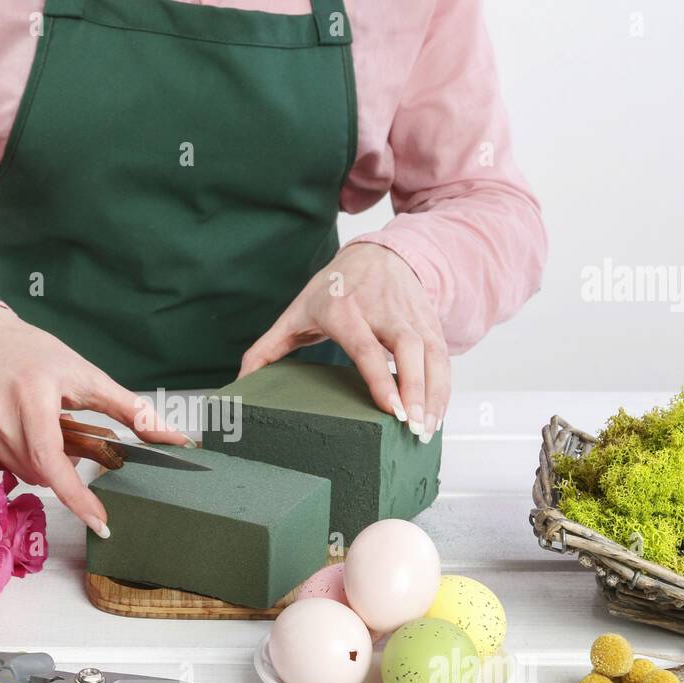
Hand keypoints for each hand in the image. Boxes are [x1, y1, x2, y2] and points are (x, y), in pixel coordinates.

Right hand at [0, 306, 190, 536]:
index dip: (77, 496)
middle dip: (62, 465)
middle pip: (42, 472)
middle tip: (64, 431)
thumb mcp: (86, 375)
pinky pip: (1, 470)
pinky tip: (14, 429)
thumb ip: (131, 410)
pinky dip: (17, 459)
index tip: (101, 522)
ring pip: (24, 475)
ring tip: (37, 425)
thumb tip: (174, 438)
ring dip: (40, 463)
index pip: (53, 459)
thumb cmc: (36, 354)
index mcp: (32, 394)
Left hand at [240, 243, 448, 440]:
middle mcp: (381, 309)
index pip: (366, 346)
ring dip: (434, 393)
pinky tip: (436, 414)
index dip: (380, 377)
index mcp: (343, 309)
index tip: (390, 407)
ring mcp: (409, 315)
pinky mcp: (429, 321)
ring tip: (426, 429)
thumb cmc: (333, 288)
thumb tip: (241, 382)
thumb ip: (266, 349)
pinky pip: (442, 355)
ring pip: (430, 353)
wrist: (376, 253)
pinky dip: (442, 387)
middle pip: (406, 349)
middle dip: (415, 389)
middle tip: (413, 426)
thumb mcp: (296, 314)